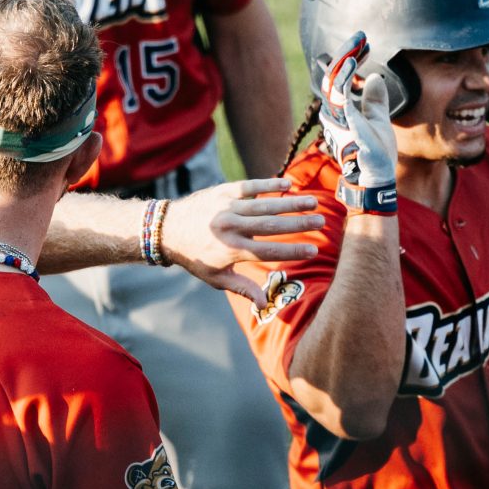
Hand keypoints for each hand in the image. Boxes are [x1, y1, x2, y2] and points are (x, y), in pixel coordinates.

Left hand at [163, 178, 321, 306]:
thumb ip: (242, 288)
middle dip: (299, 224)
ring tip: (313, 203)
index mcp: (231, 249)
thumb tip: (264, 304)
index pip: (269, 251)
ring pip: (265, 204)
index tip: (314, 251)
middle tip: (322, 222)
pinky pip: (251, 186)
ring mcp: (228, 206)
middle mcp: (231, 226)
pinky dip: (269, 184)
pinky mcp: (224, 191)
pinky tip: (289, 184)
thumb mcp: (216, 277)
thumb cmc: (194, 257)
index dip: (293, 251)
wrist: (167, 229)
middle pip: (272, 225)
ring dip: (291, 203)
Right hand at [317, 34, 398, 189]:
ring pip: (333, 83)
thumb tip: (374, 78)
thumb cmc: (375, 153)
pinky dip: (345, 78)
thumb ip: (374, 100)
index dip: (349, 58)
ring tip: (357, 45)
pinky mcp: (347, 124)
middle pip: (332, 75)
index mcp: (341, 110)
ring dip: (344, 61)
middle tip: (359, 36)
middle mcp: (334, 112)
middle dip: (345, 52)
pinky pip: (341, 97)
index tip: (365, 44)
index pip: (340, 78)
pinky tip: (353, 62)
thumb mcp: (378, 120)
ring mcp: (338, 118)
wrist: (377, 177)